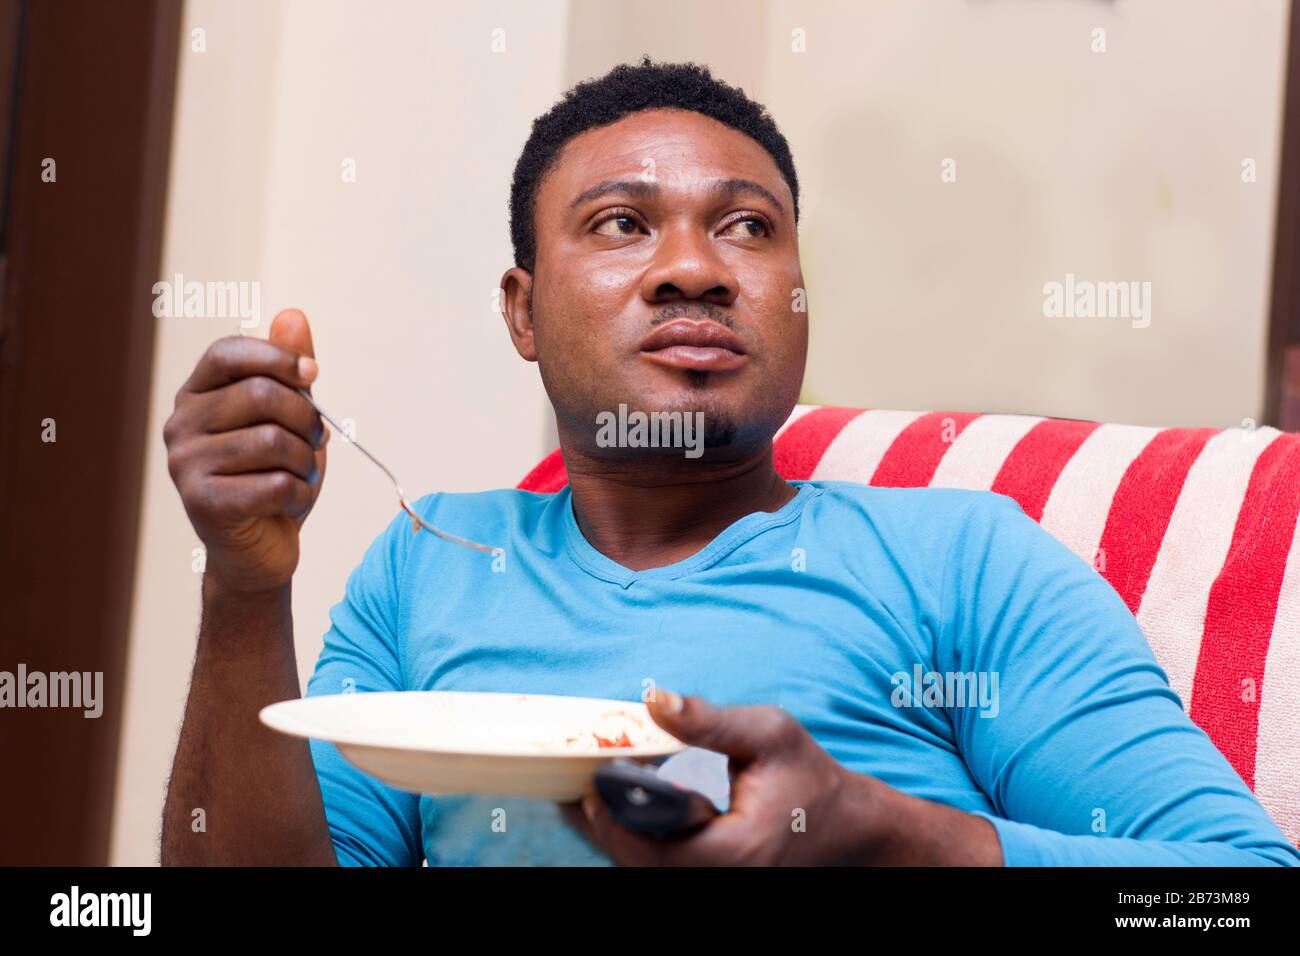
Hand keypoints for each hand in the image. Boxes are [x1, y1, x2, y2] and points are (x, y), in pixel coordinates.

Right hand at [164, 309, 327, 594]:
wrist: (258, 550)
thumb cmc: (272, 475)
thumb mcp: (288, 417)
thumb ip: (289, 368)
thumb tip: (293, 315)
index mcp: (196, 394)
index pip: (227, 351)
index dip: (275, 356)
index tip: (313, 374)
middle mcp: (180, 424)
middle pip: (262, 395)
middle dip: (306, 419)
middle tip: (316, 442)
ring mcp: (185, 464)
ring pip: (273, 441)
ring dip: (306, 461)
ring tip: (302, 474)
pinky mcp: (203, 503)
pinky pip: (275, 484)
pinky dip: (300, 494)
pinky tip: (291, 502)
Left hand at [560, 690, 885, 864]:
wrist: (843, 826)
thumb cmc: (808, 777)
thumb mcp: (769, 733)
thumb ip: (709, 721)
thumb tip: (652, 700)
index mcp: (735, 851)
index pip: (653, 850)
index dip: (613, 820)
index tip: (588, 781)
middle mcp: (720, 878)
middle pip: (638, 863)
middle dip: (601, 825)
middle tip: (571, 783)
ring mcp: (713, 883)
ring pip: (642, 868)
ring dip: (610, 833)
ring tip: (582, 792)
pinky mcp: (705, 877)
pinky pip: (655, 866)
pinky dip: (630, 838)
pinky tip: (610, 808)